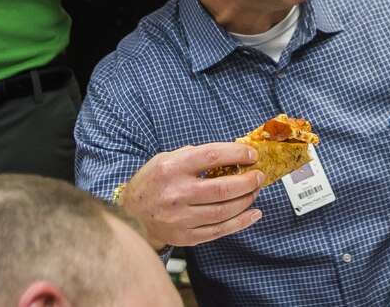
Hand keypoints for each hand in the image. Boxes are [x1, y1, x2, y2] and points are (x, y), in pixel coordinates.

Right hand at [119, 143, 264, 250]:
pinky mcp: (186, 237)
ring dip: (246, 200)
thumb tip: (229, 153)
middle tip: (259, 176)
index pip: (211, 156)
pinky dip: (241, 222)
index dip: (236, 153)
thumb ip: (193, 155)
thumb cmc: (152, 183)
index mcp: (172, 168)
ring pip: (224, 210)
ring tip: (255, 191)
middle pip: (222, 188)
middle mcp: (177, 193)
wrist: (130, 216)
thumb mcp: (164, 159)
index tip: (251, 154)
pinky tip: (254, 214)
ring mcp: (181, 218)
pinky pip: (220, 230)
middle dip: (247, 181)